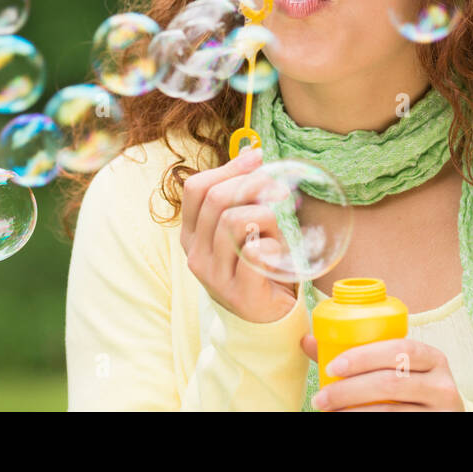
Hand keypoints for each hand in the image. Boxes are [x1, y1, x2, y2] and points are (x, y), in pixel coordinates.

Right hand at [179, 145, 298, 323]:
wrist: (264, 317)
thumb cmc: (255, 265)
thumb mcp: (241, 229)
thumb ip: (241, 198)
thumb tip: (253, 154)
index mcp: (191, 234)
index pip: (195, 189)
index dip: (228, 168)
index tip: (258, 158)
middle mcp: (195, 253)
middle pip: (216, 200)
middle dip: (252, 185)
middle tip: (281, 187)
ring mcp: (214, 275)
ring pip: (235, 222)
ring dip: (265, 216)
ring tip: (279, 227)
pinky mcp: (239, 293)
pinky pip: (255, 253)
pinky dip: (272, 244)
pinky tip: (277, 249)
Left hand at [299, 334, 464, 410]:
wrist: (443, 418)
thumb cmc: (411, 390)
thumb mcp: (397, 369)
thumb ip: (359, 355)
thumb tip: (307, 340)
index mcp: (433, 358)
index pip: (399, 350)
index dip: (364, 356)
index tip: (332, 367)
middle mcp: (442, 385)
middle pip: (390, 383)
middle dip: (348, 390)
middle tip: (320, 398)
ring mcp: (441, 412)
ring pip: (390, 412)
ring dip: (352, 413)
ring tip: (329, 412)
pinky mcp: (435, 427)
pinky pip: (395, 426)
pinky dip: (366, 422)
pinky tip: (348, 420)